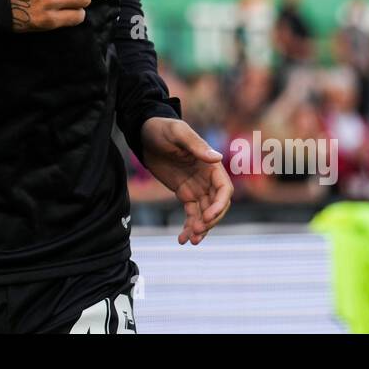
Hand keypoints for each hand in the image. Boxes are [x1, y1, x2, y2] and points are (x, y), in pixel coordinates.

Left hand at [139, 118, 231, 244]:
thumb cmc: (163, 128)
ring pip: (205, 213)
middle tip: (196, 231)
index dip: (219, 205)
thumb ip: (196, 146)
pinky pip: (191, 214)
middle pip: (217, 206)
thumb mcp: (178, 133)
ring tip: (189, 241)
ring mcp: (197, 187)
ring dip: (200, 228)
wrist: (144, 134)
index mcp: (210, 165)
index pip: (224, 190)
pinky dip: (188, 227)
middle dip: (210, 221)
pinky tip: (182, 239)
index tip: (207, 217)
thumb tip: (217, 158)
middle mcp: (207, 178)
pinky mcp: (184, 194)